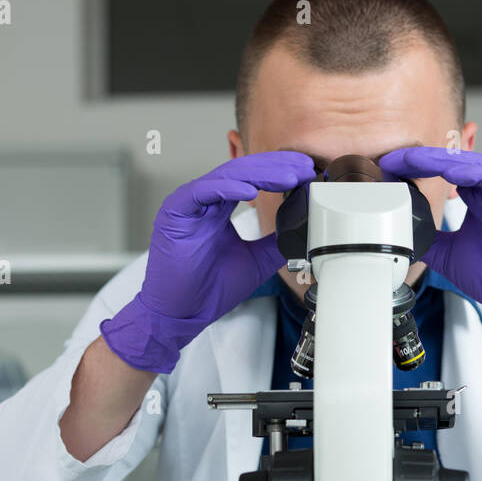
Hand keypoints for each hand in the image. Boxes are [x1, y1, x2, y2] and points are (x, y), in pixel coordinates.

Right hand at [101, 151, 314, 372]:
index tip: (306, 173)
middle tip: (304, 166)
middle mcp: (204, 201)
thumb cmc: (209, 288)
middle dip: (276, 167)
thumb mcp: (256, 261)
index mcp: (219, 208)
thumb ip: (275, 242)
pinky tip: (251, 191)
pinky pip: (203, 192)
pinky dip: (227, 188)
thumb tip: (300, 228)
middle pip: (243, 171)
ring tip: (287, 176)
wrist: (183, 313)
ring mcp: (189, 204)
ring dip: (260, 174)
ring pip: (227, 176)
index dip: (280, 173)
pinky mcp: (175, 212)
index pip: (252, 180)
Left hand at [379, 148, 481, 371]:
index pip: (447, 173)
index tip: (392, 166)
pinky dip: (478, 174)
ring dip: (447, 162)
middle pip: (459, 164)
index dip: (420, 167)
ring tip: (420, 160)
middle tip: (398, 158)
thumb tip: (400, 233)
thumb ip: (427, 238)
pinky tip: (455, 172)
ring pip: (478, 167)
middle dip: (426, 159)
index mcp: (478, 200)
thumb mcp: (446, 254)